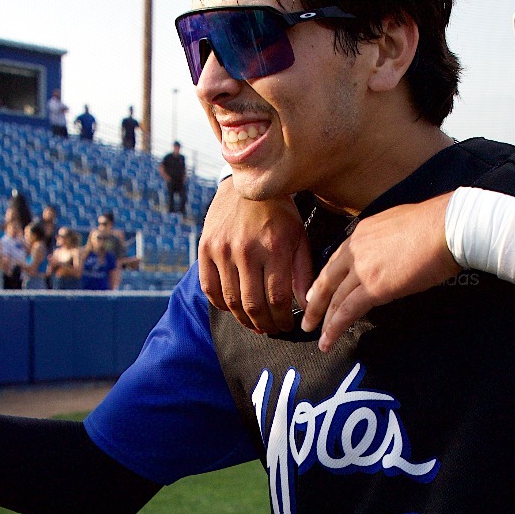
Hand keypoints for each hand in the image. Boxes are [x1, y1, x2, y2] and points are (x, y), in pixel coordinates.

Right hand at [197, 178, 311, 332]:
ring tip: (255, 324)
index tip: (287, 326)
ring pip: (231, 301)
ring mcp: (222, 249)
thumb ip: (304, 273)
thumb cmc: (278, 213)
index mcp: (274, 247)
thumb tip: (309, 308)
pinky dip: (221, 305)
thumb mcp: (298, 237)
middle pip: (253, 304)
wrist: (245, 183)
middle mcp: (246, 249)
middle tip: (272, 330)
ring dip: (244, 320)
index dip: (283, 320)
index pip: (278, 298)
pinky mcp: (205, 248)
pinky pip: (210, 288)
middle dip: (265, 325)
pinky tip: (233, 308)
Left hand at [301, 192, 457, 350]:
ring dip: (323, 321)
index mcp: (361, 234)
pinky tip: (328, 341)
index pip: (336, 261)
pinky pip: (346, 312)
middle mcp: (355, 250)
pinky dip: (334, 329)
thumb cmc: (435, 225)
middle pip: (327, 281)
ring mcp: (362, 269)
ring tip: (318, 337)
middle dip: (314, 303)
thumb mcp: (398, 225)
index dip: (326, 280)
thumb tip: (387, 256)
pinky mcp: (374, 287)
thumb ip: (383, 242)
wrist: (447, 227)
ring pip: (334, 300)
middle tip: (308, 320)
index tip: (319, 293)